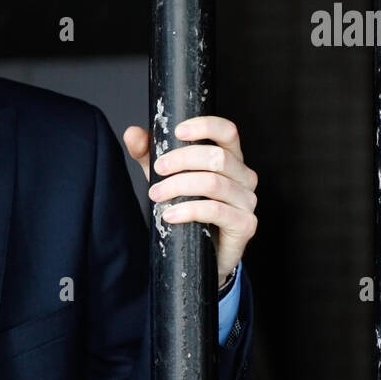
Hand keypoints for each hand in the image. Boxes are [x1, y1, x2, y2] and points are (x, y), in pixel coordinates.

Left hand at [122, 116, 257, 289]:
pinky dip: (189, 210)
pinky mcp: (245, 224)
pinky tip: (169, 215)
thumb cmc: (187, 209)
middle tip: (157, 171)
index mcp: (230, 158)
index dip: (205, 126)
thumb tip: (133, 133)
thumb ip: (148, 155)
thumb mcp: (164, 177)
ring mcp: (247, 201)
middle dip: (181, 160)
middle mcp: (244, 176)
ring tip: (156, 196)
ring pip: (214, 183)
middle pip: (217, 156)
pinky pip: (216, 210)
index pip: (227, 131)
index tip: (177, 132)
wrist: (200, 253)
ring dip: (179, 186)